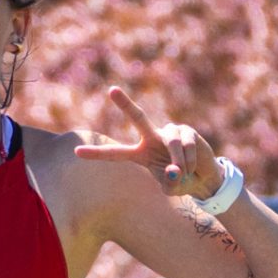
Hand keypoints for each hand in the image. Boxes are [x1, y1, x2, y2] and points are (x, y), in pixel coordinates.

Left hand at [74, 84, 224, 200]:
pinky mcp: (186, 131)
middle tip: (112, 89)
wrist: (201, 177)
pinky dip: (189, 161)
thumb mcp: (172, 188)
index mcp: (139, 154)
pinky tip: (191, 165)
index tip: (76, 151)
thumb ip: (169, 182)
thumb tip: (174, 170)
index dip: (96, 153)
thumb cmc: (179, 181)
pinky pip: (186, 146)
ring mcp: (169, 132)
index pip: (115, 153)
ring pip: (172, 144)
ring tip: (183, 173)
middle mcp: (151, 138)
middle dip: (125, 103)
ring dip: (180, 163)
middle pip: (137, 117)